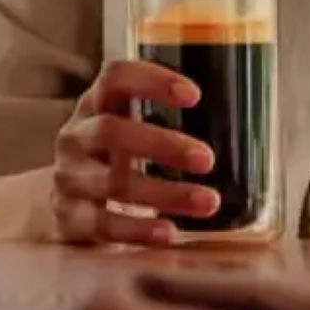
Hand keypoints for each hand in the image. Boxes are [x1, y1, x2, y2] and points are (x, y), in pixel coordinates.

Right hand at [51, 59, 219, 245]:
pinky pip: (103, 224)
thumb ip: (160, 121)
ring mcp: (69, 178)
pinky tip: (170, 232)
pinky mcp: (69, 218)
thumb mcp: (127, 132)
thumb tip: (245, 126)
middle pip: (111, 131)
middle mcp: (75, 136)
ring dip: (164, 193)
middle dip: (162, 144)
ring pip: (113, 182)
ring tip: (208, 201)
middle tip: (207, 158)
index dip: (151, 80)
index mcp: (94, 105)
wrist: (65, 207)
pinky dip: (139, 229)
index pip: (115, 77)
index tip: (194, 95)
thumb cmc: (113, 161)